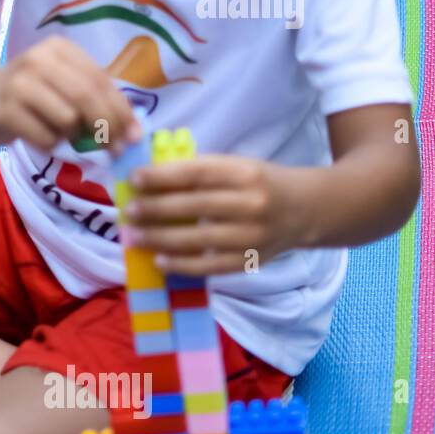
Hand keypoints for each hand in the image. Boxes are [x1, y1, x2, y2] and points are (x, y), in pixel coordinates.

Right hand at [0, 37, 139, 152]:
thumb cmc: (28, 94)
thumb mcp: (61, 84)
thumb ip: (94, 99)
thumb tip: (132, 131)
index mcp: (59, 48)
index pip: (101, 80)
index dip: (121, 109)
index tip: (134, 135)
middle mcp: (39, 60)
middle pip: (87, 97)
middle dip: (107, 127)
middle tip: (116, 149)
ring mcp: (19, 84)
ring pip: (67, 119)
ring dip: (72, 136)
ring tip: (60, 133)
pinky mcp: (5, 110)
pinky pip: (45, 137)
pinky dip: (50, 144)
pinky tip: (39, 136)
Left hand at [119, 154, 297, 275]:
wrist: (306, 210)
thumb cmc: (258, 184)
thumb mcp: (236, 167)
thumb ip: (198, 172)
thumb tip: (148, 179)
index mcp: (245, 173)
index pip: (198, 173)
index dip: (163, 176)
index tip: (135, 179)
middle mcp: (252, 203)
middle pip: (196, 206)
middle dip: (157, 209)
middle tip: (129, 211)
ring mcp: (253, 235)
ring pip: (200, 240)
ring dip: (161, 239)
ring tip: (134, 236)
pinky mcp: (251, 260)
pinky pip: (211, 267)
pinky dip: (182, 266)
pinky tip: (159, 260)